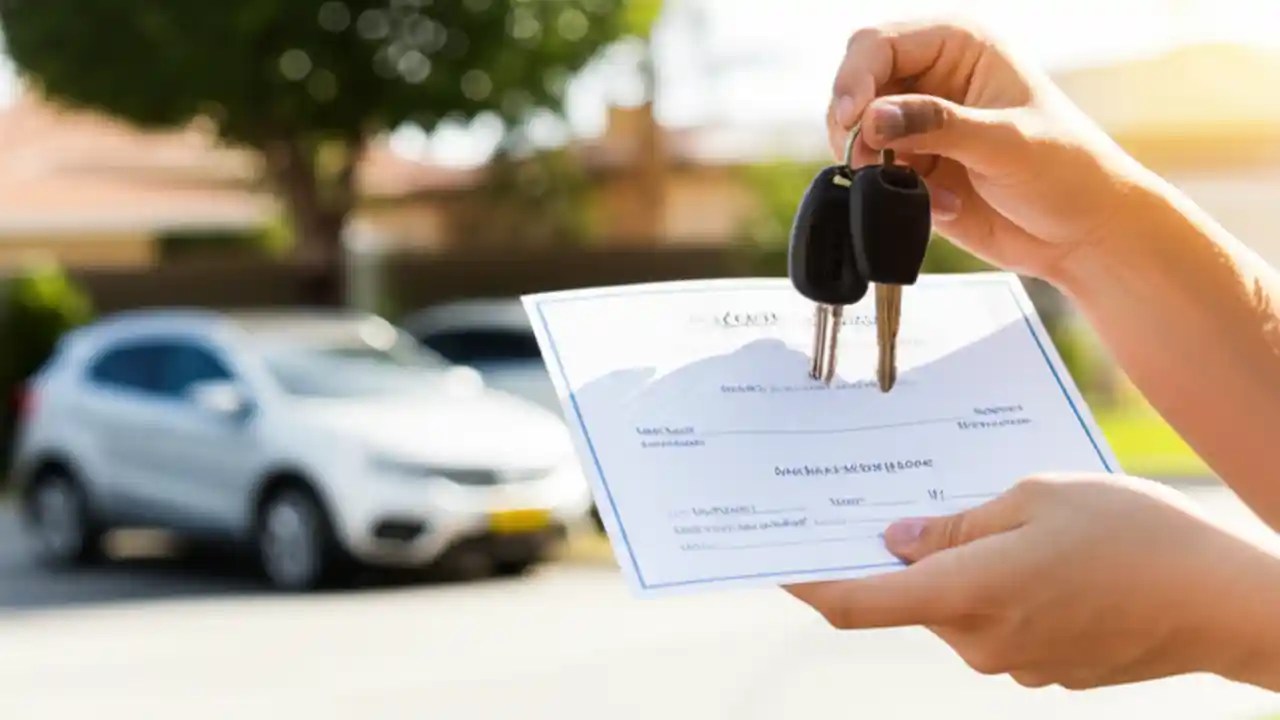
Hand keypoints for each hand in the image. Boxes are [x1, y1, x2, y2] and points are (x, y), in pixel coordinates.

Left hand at [786, 475, 1279, 689]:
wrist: (1223, 602)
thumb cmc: (1132, 533)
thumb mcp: (1035, 497)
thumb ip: (956, 523)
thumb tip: (898, 540)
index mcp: (966, 595)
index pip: (858, 603)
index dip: (810, 583)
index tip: (776, 561)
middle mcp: (980, 642)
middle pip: (910, 600)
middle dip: (899, 557)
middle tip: (900, 500)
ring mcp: (1015, 665)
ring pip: (956, 609)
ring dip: (957, 569)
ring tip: (989, 516)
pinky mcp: (1047, 671)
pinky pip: (998, 624)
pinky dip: (995, 590)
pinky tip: (1033, 554)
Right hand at [829, 23, 1154, 281]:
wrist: (1082, 234)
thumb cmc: (1067, 171)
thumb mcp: (1006, 141)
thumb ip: (937, 125)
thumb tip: (872, 118)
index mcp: (960, 46)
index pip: (879, 44)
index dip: (855, 78)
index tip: (853, 119)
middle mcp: (932, 80)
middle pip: (856, 87)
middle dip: (854, 126)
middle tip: (873, 161)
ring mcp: (919, 126)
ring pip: (855, 135)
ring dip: (873, 166)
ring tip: (917, 187)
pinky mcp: (913, 169)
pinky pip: (872, 178)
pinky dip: (890, 195)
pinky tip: (939, 205)